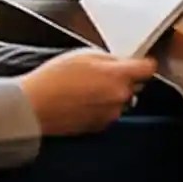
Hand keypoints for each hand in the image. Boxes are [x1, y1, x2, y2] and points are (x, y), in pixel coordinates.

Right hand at [17, 49, 157, 136]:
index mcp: (118, 76)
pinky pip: (108, 113)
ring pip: (121, 100)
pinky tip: (83, 101)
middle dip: (124, 79)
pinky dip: (101, 107)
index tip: (138, 62)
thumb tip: (122, 62)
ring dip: (112, 95)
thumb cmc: (55, 78)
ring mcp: (111, 114)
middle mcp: (119, 98)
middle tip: (102, 74)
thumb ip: (110, 59)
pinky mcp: (100, 127)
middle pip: (135, 85)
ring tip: (87, 89)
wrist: (34, 106)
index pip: (149, 68)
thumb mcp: (84, 55)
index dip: (143, 63)